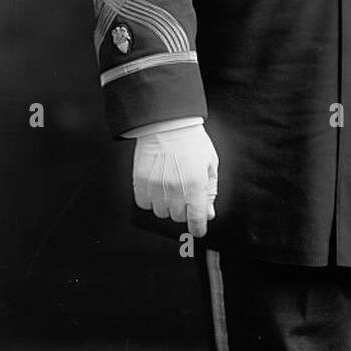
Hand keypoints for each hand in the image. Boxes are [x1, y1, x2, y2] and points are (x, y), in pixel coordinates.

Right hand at [131, 119, 218, 237]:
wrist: (167, 122)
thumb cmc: (191, 140)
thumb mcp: (210, 163)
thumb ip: (210, 190)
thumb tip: (208, 212)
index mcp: (196, 185)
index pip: (196, 220)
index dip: (198, 227)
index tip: (198, 228)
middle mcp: (175, 189)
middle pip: (178, 217)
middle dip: (184, 209)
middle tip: (185, 193)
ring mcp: (156, 186)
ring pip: (161, 212)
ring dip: (167, 205)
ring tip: (170, 186)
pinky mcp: (140, 182)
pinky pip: (144, 203)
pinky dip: (150, 200)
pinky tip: (156, 187)